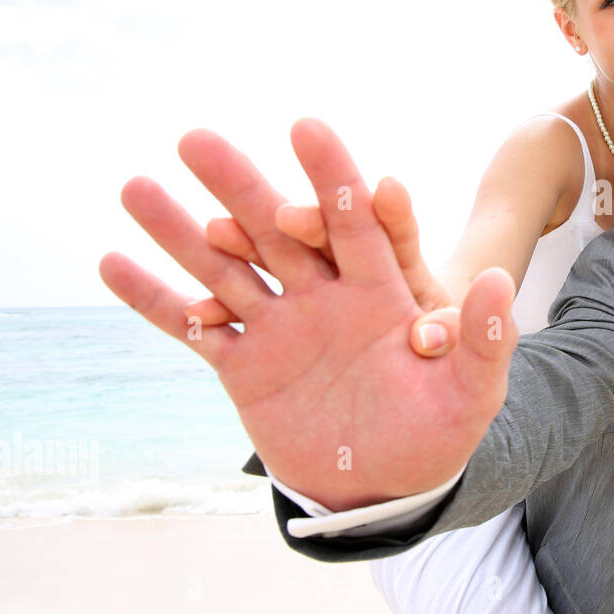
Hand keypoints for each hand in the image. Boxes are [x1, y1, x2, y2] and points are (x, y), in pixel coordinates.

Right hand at [99, 119, 518, 510]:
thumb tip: (501, 281)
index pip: (356, 222)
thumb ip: (481, 339)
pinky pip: (193, 327)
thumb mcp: (471, 393)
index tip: (308, 129)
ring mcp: (280, 325)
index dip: (334, 179)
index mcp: (380, 290)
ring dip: (180, 230)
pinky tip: (111, 262)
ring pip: (224, 268)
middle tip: (197, 139)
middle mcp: (324, 294)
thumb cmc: (436, 434)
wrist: (385, 483)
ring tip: (136, 187)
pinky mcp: (244, 364)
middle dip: (241, 187)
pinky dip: (155, 300)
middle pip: (277, 230)